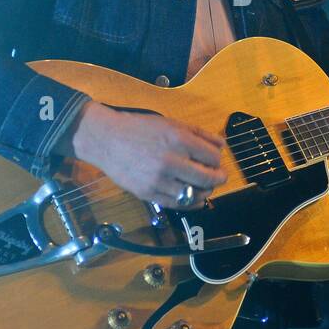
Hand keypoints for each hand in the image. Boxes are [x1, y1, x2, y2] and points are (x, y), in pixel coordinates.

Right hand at [65, 102, 227, 208]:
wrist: (107, 139)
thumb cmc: (140, 128)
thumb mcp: (171, 123)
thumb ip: (199, 133)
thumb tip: (221, 145)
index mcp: (178, 139)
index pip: (212, 156)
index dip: (218, 160)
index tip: (216, 161)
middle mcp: (171, 161)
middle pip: (208, 178)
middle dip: (218, 178)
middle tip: (220, 177)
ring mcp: (159, 180)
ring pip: (194, 194)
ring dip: (205, 192)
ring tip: (205, 187)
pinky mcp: (148, 193)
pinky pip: (177, 204)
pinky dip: (190, 203)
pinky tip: (194, 198)